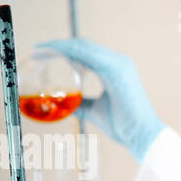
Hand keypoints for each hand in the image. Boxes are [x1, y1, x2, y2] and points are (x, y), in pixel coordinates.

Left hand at [38, 38, 164, 162]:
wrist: (142, 136)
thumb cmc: (123, 126)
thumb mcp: (96, 111)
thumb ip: (83, 104)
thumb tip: (65, 105)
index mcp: (116, 70)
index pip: (87, 52)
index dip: (65, 49)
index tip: (45, 53)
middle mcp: (119, 63)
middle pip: (84, 45)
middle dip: (59, 44)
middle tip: (38, 49)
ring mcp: (119, 65)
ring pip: (84, 46)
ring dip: (61, 45)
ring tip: (42, 49)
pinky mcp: (116, 70)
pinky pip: (88, 54)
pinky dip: (70, 51)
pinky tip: (55, 52)